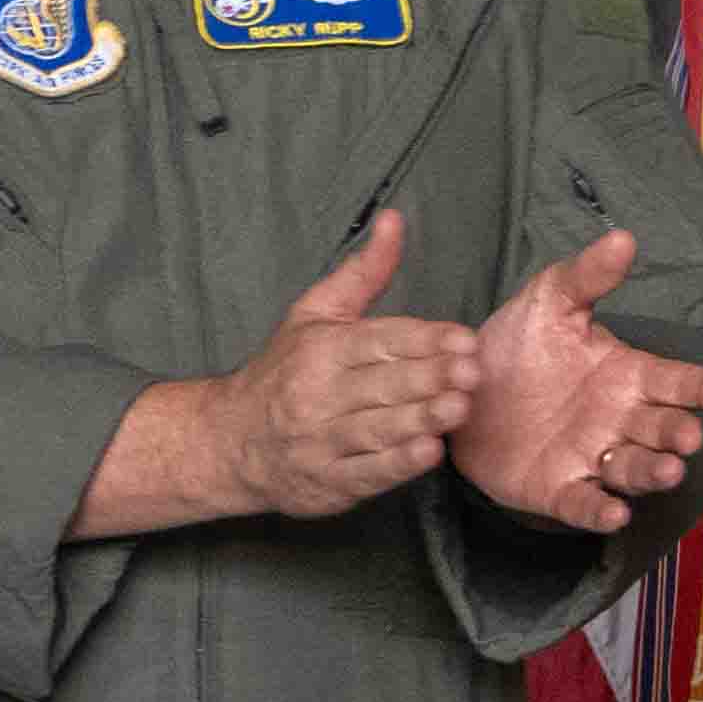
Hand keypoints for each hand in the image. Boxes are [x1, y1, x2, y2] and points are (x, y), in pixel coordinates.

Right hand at [199, 206, 474, 519]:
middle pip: (382, 384)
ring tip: (459, 408)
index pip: (378, 340)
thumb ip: (364, 273)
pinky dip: (398, 464)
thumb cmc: (284, 372)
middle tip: (472, 372)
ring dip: (420, 418)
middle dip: (429, 377)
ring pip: (377, 428)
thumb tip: (396, 219)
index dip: (423, 340)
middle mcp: (319, 393)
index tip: (463, 339)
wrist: (230, 441)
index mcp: (321, 348)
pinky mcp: (329, 482)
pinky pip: (367, 472)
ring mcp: (322, 441)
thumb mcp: (315, 314)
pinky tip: (430, 452)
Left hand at [448, 224, 702, 534]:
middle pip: (662, 429)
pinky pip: (585, 504)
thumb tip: (624, 237)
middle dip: (678, 433)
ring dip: (653, 472)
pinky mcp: (559, 490)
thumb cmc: (515, 348)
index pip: (673, 381)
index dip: (695, 386)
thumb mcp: (545, 303)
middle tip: (686, 436)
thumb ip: (585, 277)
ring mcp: (593, 458)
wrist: (457, 392)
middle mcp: (620, 421)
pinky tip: (613, 514)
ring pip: (634, 470)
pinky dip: (601, 511)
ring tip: (667, 470)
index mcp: (627, 376)